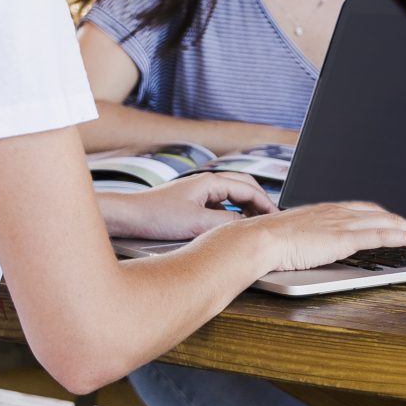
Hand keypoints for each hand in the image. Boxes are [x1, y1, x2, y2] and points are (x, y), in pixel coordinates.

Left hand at [100, 173, 273, 242]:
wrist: (129, 216)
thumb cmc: (157, 216)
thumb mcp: (197, 223)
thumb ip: (226, 222)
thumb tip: (245, 225)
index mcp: (211, 181)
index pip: (249, 188)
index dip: (266, 203)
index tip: (276, 217)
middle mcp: (206, 182)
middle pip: (244, 187)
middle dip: (260, 202)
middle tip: (272, 219)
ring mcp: (198, 190)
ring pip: (232, 194)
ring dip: (247, 206)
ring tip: (256, 222)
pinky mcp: (191, 201)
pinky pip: (220, 202)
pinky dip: (233, 211)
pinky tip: (233, 225)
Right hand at [245, 201, 405, 273]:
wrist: (257, 241)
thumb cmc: (266, 244)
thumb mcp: (292, 239)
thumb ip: (306, 243)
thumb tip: (307, 252)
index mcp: (326, 211)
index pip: (366, 211)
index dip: (387, 218)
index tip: (400, 227)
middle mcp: (338, 212)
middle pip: (383, 214)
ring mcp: (342, 222)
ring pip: (389, 222)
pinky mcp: (344, 237)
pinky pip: (383, 235)